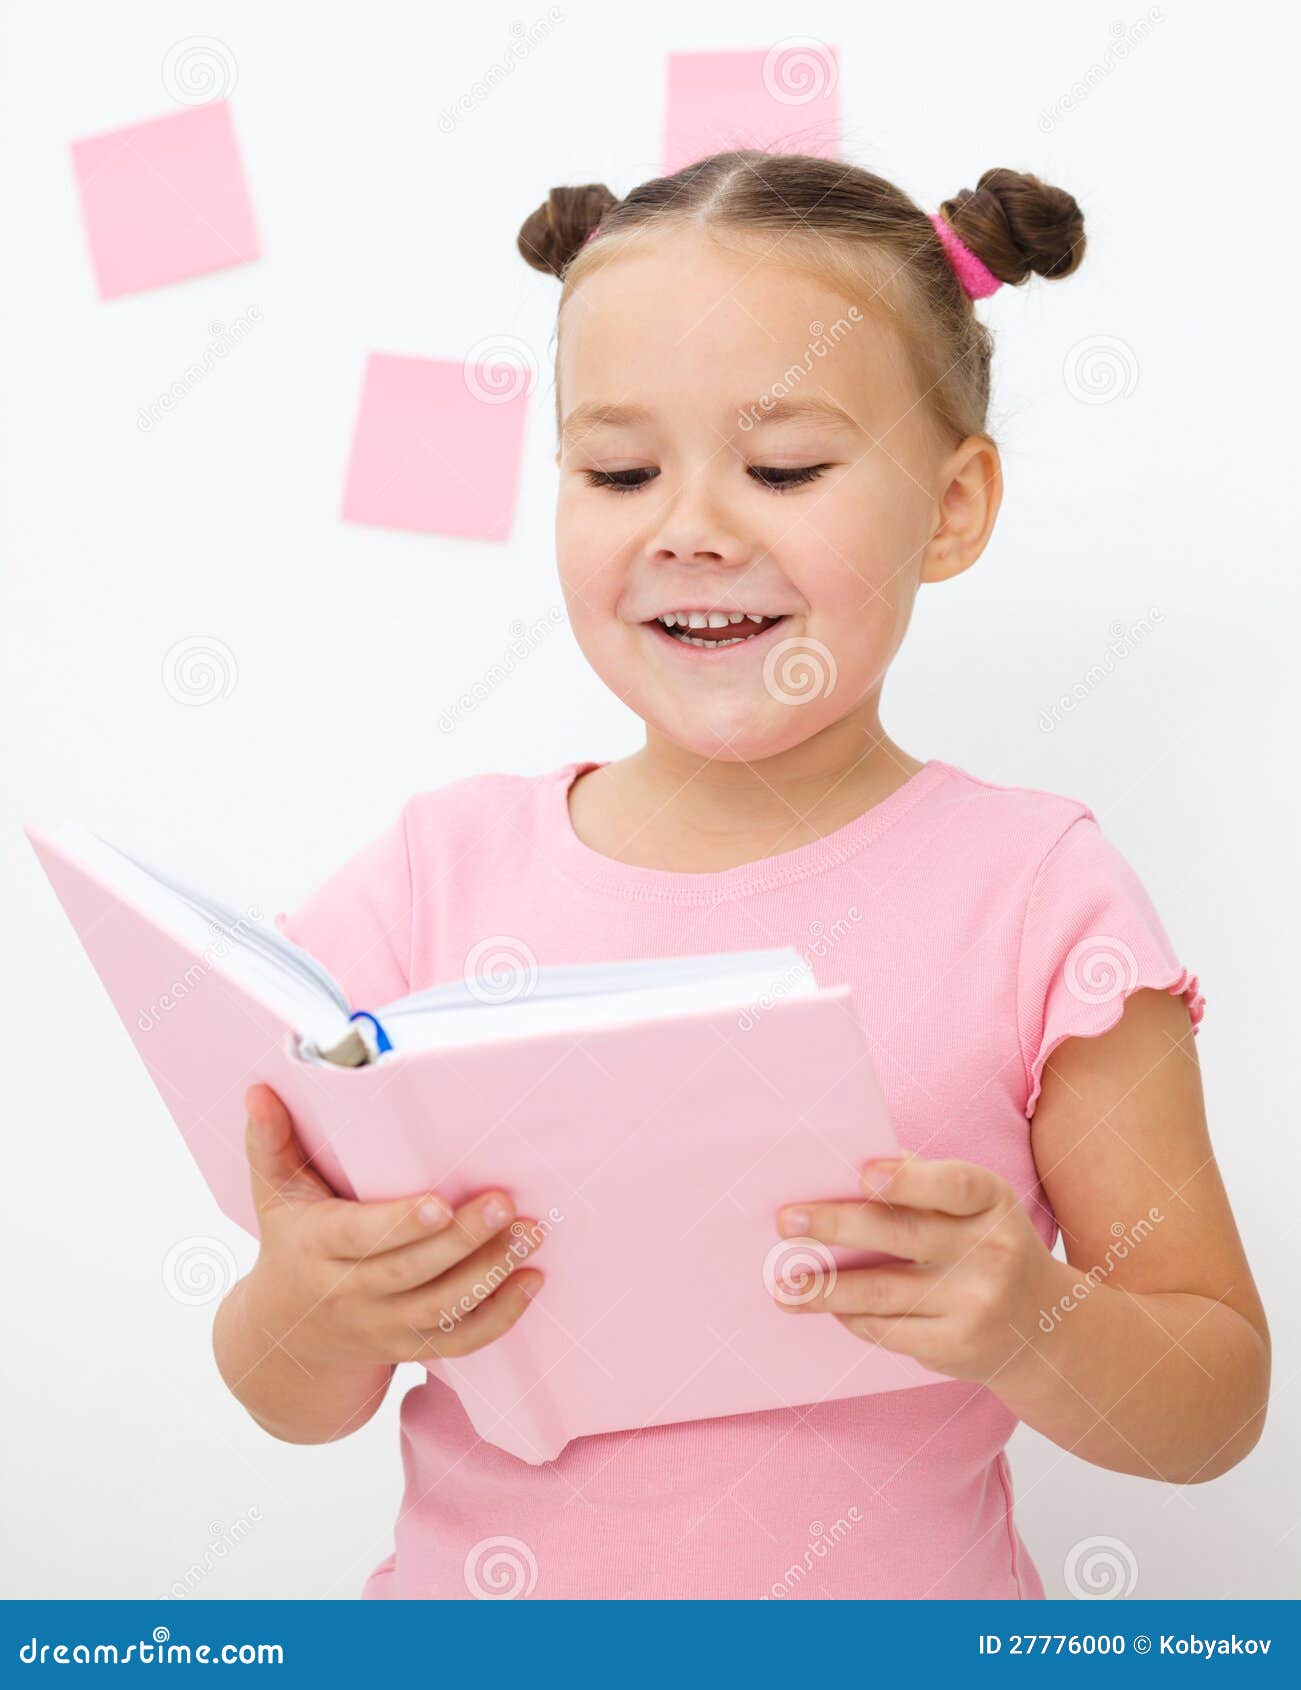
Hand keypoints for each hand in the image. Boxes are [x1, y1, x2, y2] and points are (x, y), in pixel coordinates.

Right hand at [239, 1083, 544, 1370]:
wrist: (287, 1333)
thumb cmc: (292, 1241)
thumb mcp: (274, 1193)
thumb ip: (270, 1142)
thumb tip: (260, 1091)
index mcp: (317, 1248)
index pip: (360, 1238)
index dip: (401, 1225)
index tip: (440, 1203)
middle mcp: (348, 1293)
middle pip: (410, 1273)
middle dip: (463, 1241)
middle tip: (507, 1204)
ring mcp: (381, 1326)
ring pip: (440, 1309)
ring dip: (491, 1274)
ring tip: (531, 1234)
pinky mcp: (410, 1346)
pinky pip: (459, 1341)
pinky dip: (500, 1316)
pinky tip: (532, 1280)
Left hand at [772, 1153, 1056, 1384]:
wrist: (1041, 1326)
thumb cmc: (983, 1244)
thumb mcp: (972, 1206)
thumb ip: (919, 1180)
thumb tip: (841, 1162)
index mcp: (990, 1201)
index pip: (952, 1184)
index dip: (907, 1179)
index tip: (860, 1174)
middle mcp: (990, 1250)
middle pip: (902, 1235)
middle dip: (836, 1227)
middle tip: (787, 1222)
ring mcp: (977, 1302)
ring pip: (883, 1291)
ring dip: (825, 1287)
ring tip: (784, 1283)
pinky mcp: (959, 1345)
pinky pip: (889, 1329)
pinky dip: (851, 1317)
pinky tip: (825, 1307)